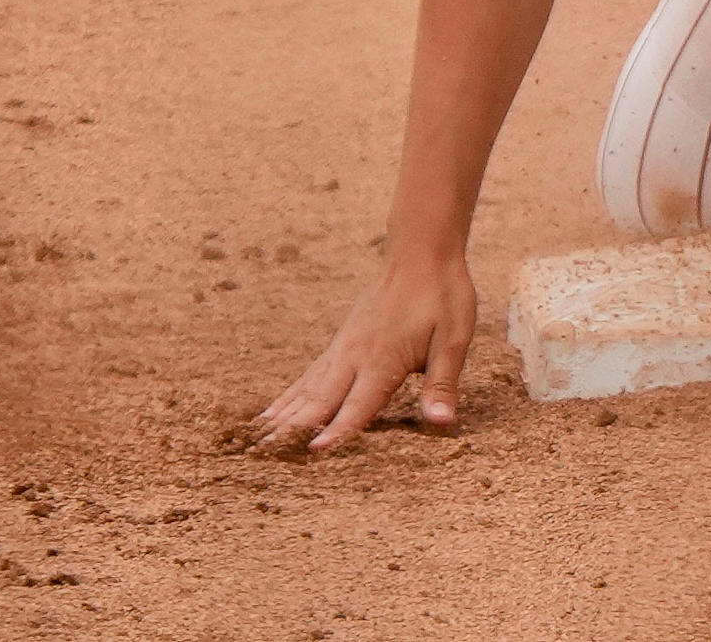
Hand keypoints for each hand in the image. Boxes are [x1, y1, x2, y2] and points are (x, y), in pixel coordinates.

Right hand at [252, 244, 479, 451]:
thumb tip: (441, 422)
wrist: (420, 254)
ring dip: (282, 418)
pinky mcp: (339, 343)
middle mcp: (354, 358)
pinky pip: (307, 377)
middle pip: (320, 401)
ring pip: (306, 391)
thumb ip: (442, 383)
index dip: (338, 430)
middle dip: (294, 431)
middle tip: (264, 457)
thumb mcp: (454, 339)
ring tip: (256, 443)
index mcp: (383, 361)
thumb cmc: (442, 297)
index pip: (358, 405)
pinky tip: (269, 413)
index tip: (312, 453)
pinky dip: (286, 398)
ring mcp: (341, 349)